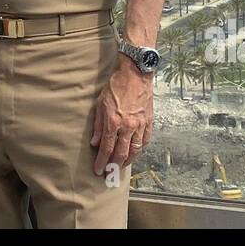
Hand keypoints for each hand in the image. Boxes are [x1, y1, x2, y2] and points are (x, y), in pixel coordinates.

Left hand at [91, 56, 153, 175]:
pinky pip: (145, 141)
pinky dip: (139, 150)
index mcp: (113, 122)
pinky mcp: (149, 121)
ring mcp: (140, 125)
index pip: (107, 148)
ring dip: (127, 161)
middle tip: (109, 172)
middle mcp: (128, 126)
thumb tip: (95, 142)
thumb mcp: (100, 104)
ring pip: (135, 151)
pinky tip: (134, 153)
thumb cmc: (116, 86)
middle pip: (121, 153)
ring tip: (121, 166)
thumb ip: (98, 125)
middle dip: (114, 165)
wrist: (135, 73)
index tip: (98, 170)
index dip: (102, 162)